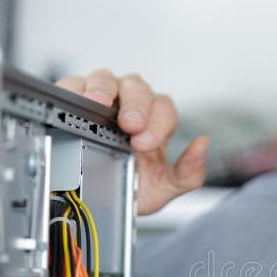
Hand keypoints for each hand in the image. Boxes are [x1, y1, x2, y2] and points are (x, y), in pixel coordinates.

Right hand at [56, 70, 209, 214]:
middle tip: (130, 124)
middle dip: (135, 105)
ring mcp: (104, 97)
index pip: (164, 109)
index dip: (157, 123)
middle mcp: (132, 102)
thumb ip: (188, 173)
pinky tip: (74, 101)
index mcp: (156, 120)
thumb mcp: (162, 188)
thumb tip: (203, 145)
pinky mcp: (76, 96)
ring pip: (106, 79)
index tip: (145, 143)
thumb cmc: (131, 186)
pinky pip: (73, 84)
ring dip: (102, 90)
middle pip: (137, 88)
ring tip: (98, 104)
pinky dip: (73, 89)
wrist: (95, 197)